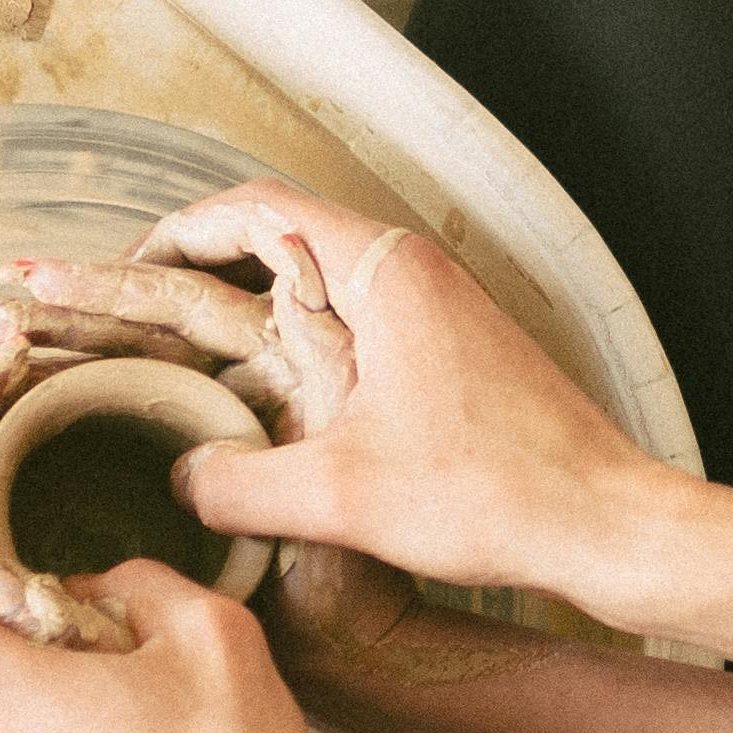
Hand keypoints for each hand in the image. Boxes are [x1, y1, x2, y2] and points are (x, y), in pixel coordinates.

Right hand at [123, 183, 674, 609]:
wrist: (608, 523)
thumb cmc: (495, 496)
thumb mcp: (341, 496)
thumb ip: (237, 484)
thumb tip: (179, 480)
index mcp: (384, 271)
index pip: (255, 209)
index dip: (176, 232)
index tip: (124, 271)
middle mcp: (414, 269)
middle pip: (283, 234)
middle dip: (202, 265)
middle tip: (138, 310)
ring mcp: (439, 306)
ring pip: (320, 279)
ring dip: (251, 304)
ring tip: (186, 352)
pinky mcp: (455, 348)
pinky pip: (354, 319)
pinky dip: (297, 340)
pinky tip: (267, 399)